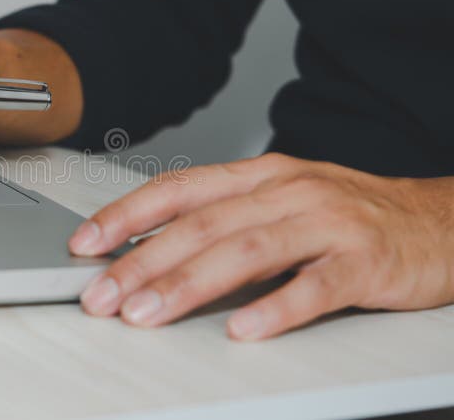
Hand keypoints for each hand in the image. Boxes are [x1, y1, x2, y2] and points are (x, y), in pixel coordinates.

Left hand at [69, 153, 453, 339]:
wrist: (438, 222)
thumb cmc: (346, 215)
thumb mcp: (278, 204)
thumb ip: (222, 222)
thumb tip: (150, 249)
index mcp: (259, 176)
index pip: (179, 190)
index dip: (127, 214)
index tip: (85, 243)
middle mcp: (288, 191)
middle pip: (202, 225)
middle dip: (142, 260)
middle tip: (101, 294)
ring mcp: (328, 222)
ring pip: (247, 251)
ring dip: (189, 284)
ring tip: (146, 313)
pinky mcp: (366, 261)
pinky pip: (315, 286)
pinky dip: (276, 308)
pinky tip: (243, 329)